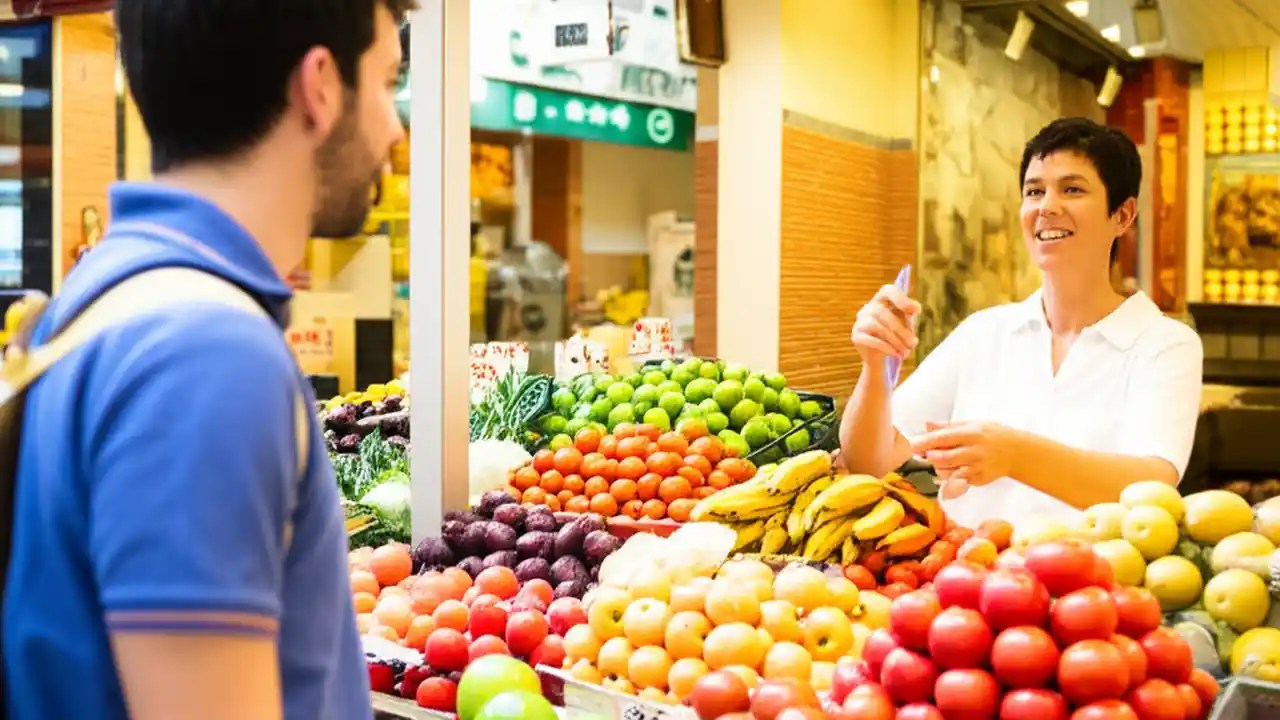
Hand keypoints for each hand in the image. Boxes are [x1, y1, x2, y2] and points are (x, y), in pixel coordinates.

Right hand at [851, 283, 919, 363]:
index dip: (901, 298)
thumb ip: (909, 314)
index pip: (888, 291)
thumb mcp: (906, 324)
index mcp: (882, 300)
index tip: (916, 311)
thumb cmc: (895, 335)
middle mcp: (868, 308)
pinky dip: (885, 347)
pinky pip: (870, 339)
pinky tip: (895, 354)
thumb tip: (915, 308)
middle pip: (882, 312)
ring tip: (905, 352)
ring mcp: (860, 322)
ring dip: (894, 339)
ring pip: (876, 326)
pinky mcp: (856, 336)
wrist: (880, 356)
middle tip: (913, 343)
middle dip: (901, 329)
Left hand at [911, 421, 1026, 498]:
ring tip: (938, 461)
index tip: (911, 445)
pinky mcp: (978, 480)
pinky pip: (957, 480)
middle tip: (922, 455)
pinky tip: (952, 470)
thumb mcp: (974, 423)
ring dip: (937, 468)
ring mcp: (977, 468)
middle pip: (944, 458)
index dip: (925, 442)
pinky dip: (949, 476)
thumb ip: (948, 425)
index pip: (944, 438)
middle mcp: (974, 451)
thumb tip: (926, 424)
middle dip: (929, 458)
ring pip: (948, 472)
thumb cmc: (992, 434)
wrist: (1018, 453)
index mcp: (971, 433)